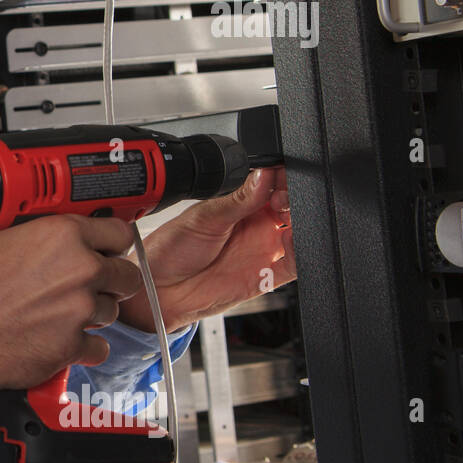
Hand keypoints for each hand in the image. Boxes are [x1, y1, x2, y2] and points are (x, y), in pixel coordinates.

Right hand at [0, 215, 143, 391]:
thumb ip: (24, 227)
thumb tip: (32, 220)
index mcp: (62, 236)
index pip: (119, 232)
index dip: (112, 242)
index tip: (107, 249)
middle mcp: (80, 271)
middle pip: (127, 274)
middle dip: (110, 280)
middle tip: (86, 285)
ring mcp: (80, 311)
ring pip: (112, 311)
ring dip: (93, 313)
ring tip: (61, 313)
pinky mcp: (74, 346)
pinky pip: (99, 346)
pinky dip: (83, 346)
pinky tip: (59, 339)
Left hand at [116, 166, 294, 332]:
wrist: (160, 289)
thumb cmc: (172, 250)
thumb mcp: (204, 217)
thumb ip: (238, 199)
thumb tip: (263, 173)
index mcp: (242, 204)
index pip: (274, 184)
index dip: (282, 178)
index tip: (279, 174)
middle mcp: (257, 225)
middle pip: (293, 206)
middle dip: (295, 198)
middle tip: (280, 199)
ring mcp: (264, 249)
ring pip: (301, 232)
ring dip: (302, 223)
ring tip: (285, 216)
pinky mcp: (269, 275)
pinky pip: (296, 263)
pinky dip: (301, 252)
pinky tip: (290, 241)